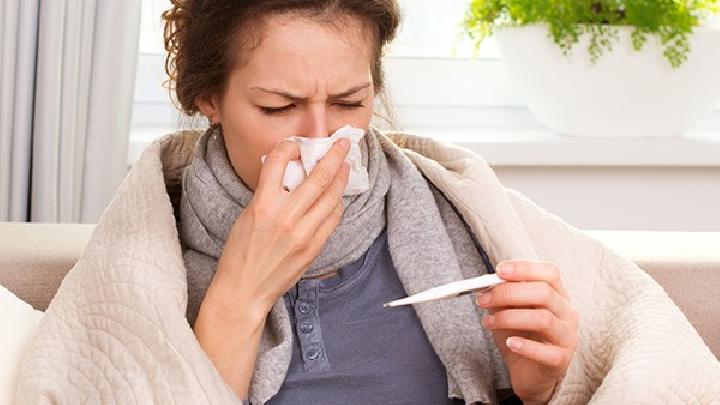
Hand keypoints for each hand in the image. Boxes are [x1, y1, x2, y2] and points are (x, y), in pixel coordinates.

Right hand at [193, 137, 349, 398]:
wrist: (244, 290)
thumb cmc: (240, 253)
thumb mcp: (247, 215)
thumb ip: (268, 193)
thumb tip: (288, 173)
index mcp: (262, 204)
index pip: (279, 161)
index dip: (291, 147)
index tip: (298, 144)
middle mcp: (286, 216)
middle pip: (318, 177)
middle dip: (334, 156)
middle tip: (342, 143)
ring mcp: (303, 233)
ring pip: (331, 197)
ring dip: (341, 178)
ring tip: (344, 166)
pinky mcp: (314, 247)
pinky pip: (333, 218)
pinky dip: (337, 203)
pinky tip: (337, 196)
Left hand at [475, 260, 578, 403]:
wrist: (528, 373)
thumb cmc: (521, 336)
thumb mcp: (509, 311)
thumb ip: (503, 296)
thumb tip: (487, 284)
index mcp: (557, 295)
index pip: (550, 272)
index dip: (525, 268)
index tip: (499, 270)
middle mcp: (567, 313)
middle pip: (544, 293)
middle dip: (508, 293)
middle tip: (483, 299)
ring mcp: (568, 337)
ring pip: (543, 319)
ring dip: (510, 318)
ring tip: (488, 322)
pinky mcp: (561, 360)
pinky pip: (546, 352)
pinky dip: (525, 346)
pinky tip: (510, 343)